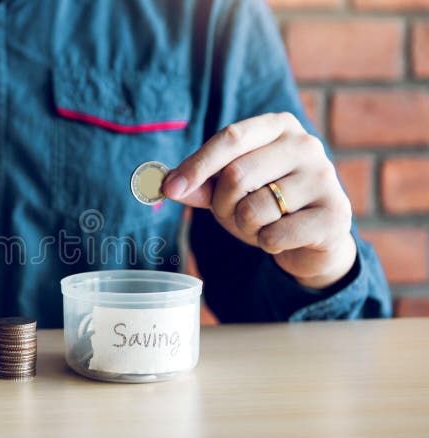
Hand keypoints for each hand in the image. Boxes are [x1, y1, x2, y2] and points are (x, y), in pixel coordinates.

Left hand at [163, 112, 356, 289]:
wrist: (315, 237)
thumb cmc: (267, 204)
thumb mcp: (229, 190)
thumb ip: (200, 185)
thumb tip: (168, 185)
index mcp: (278, 126)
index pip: (230, 137)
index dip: (197, 165)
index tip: (170, 188)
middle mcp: (306, 144)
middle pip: (237, 175)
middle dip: (222, 205)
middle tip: (233, 214)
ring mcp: (325, 177)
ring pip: (254, 209)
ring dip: (245, 226)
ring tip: (263, 224)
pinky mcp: (335, 214)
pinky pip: (274, 236)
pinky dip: (267, 244)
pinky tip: (284, 237)